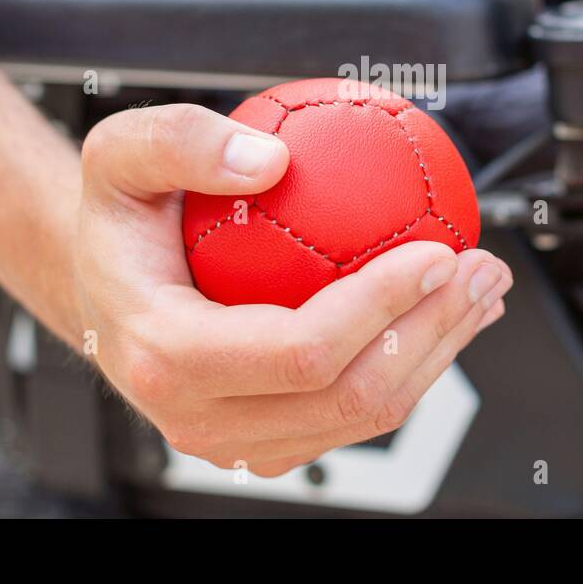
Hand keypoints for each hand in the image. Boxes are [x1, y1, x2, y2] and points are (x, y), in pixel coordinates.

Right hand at [71, 103, 510, 476]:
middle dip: (434, 332)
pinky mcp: (266, 440)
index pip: (299, 351)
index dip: (380, 307)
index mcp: (166, 357)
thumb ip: (181, 141)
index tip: (435, 251)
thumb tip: (271, 161)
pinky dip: (413, 364)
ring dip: (439, 351)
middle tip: (482, 267)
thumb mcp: (118, 153)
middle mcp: (200, 418)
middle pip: (348, 395)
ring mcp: (236, 441)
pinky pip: (354, 413)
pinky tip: (442, 312)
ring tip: (481, 288)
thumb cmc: (115, 219)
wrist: (100, 285)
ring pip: (362, 417)